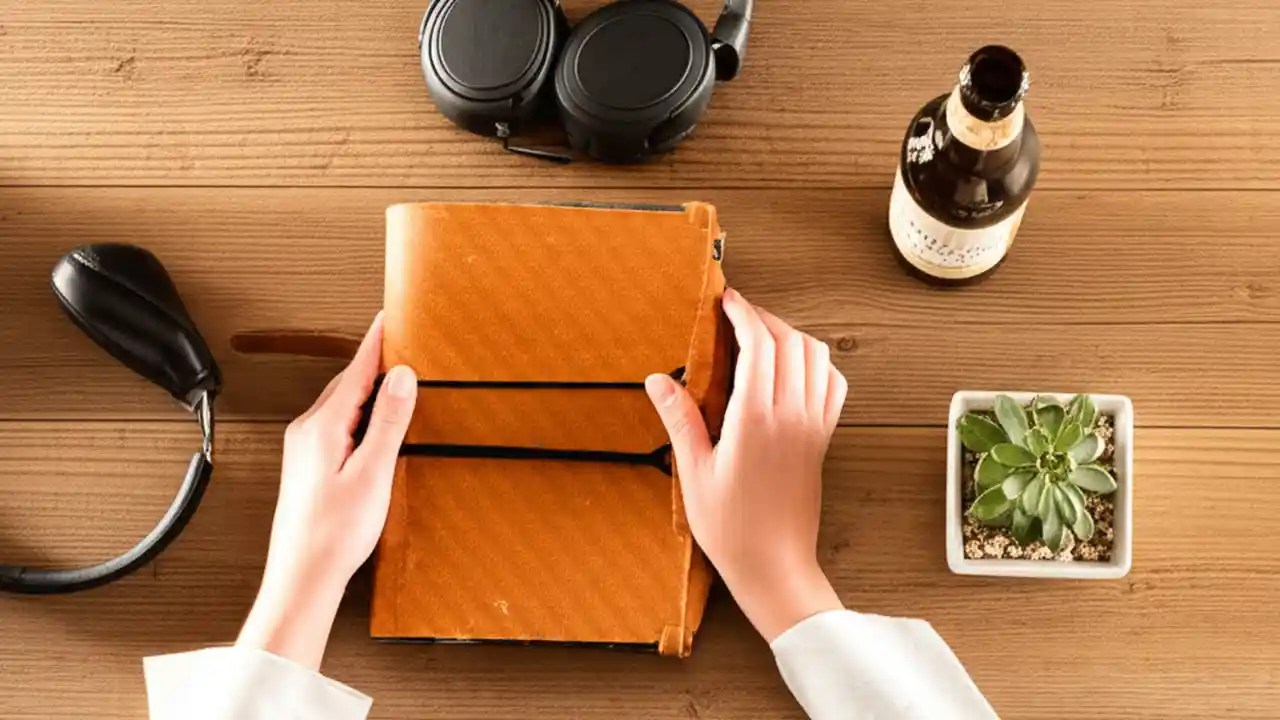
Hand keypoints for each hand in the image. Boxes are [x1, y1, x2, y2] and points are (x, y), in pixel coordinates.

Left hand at [237, 312, 416, 669]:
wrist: (302, 577)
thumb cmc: (334, 535)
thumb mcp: (373, 475)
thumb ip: (388, 423)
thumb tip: (402, 377)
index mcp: (323, 427)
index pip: (357, 370)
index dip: (378, 342)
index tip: (390, 317)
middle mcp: (308, 431)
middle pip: (349, 383)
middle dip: (376, 362)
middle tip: (402, 343)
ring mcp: (305, 449)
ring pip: (342, 404)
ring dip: (368, 389)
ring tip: (394, 377)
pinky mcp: (309, 466)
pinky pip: (337, 423)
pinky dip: (359, 413)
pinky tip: (373, 424)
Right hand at [645, 289, 846, 641]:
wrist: (775, 566)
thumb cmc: (731, 528)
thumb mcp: (694, 473)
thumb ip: (680, 420)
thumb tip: (659, 379)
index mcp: (756, 420)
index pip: (759, 346)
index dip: (744, 314)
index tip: (727, 300)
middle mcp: (793, 416)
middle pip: (790, 342)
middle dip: (764, 319)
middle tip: (738, 314)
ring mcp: (814, 427)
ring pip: (816, 357)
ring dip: (791, 336)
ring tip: (761, 336)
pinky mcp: (824, 439)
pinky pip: (833, 385)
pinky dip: (817, 364)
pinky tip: (794, 368)